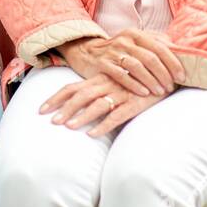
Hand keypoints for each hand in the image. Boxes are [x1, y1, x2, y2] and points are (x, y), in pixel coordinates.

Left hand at [40, 72, 165, 137]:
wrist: (166, 72)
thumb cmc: (137, 79)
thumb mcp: (114, 80)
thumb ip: (98, 87)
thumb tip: (78, 99)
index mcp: (99, 80)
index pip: (71, 88)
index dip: (55, 98)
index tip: (40, 110)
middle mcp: (106, 85)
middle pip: (79, 95)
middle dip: (63, 108)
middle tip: (51, 121)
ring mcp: (120, 93)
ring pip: (96, 105)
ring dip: (81, 116)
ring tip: (68, 127)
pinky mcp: (134, 103)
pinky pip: (117, 115)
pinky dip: (104, 125)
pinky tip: (93, 134)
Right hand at [59, 28, 184, 96]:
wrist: (86, 52)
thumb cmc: (118, 50)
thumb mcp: (135, 42)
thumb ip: (155, 42)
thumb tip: (179, 49)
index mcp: (136, 34)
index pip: (160, 47)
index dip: (173, 62)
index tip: (182, 76)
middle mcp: (125, 40)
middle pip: (150, 57)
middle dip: (164, 73)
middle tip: (171, 87)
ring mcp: (113, 52)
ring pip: (137, 66)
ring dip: (151, 80)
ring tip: (160, 91)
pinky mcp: (103, 64)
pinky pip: (121, 75)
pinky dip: (134, 85)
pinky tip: (143, 93)